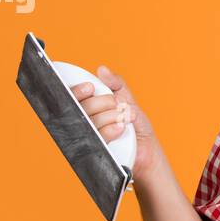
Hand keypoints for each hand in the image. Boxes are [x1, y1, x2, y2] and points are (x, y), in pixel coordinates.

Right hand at [70, 64, 159, 180]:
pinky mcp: (96, 151)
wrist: (147, 149)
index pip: (71, 96)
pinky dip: (111, 129)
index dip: (77, 91)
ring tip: (124, 119)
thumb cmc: (136, 125)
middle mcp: (84, 122)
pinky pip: (98, 136)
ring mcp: (89, 137)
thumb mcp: (127, 99)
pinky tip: (121, 128)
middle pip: (83, 107)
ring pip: (91, 120)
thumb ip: (115, 83)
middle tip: (118, 106)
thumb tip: (102, 69)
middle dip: (104, 102)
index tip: (90, 88)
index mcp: (88, 108)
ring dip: (112, 116)